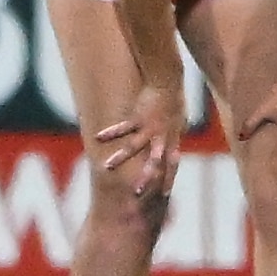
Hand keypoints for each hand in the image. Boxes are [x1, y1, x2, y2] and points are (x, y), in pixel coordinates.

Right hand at [95, 81, 187, 198]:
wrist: (168, 81)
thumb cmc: (173, 98)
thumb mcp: (179, 119)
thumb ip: (175, 132)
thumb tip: (175, 139)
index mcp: (172, 139)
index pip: (172, 165)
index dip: (168, 179)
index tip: (164, 195)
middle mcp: (162, 137)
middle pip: (155, 163)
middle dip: (146, 179)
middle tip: (137, 195)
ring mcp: (149, 128)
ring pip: (133, 147)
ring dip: (119, 158)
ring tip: (106, 168)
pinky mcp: (138, 117)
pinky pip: (122, 127)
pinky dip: (110, 132)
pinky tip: (97, 138)